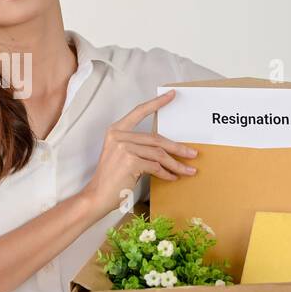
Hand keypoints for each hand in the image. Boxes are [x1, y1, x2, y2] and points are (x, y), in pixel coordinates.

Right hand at [80, 89, 197, 219]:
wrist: (97, 195)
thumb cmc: (112, 179)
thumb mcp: (122, 156)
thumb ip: (138, 147)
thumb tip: (166, 149)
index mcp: (116, 130)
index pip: (139, 111)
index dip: (157, 103)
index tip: (171, 95)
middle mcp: (119, 136)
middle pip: (156, 139)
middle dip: (177, 148)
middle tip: (193, 153)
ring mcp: (124, 148)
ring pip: (159, 154)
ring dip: (176, 164)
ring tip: (189, 170)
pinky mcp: (130, 161)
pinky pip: (155, 166)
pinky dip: (167, 174)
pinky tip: (173, 178)